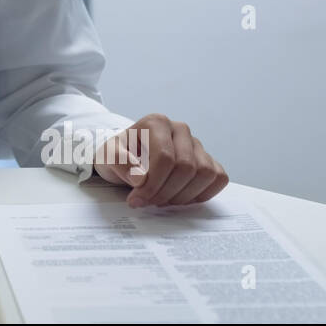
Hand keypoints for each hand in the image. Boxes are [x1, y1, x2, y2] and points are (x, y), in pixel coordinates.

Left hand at [92, 113, 227, 207]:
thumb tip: (140, 178)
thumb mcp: (107, 156)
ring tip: (161, 200)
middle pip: (187, 167)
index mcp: (156, 122)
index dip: (153, 184)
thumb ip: (119, 163)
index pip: (166, 157)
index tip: (136, 199)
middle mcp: (180, 129)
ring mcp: (196, 144)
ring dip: (183, 195)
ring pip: (205, 173)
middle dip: (166, 192)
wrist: (125, 158)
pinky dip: (202, 193)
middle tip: (147, 203)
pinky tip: (179, 197)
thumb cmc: (118, 155)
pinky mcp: (207, 159)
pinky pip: (218, 178)